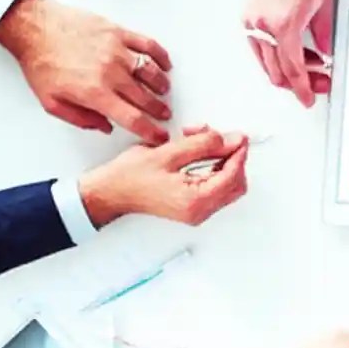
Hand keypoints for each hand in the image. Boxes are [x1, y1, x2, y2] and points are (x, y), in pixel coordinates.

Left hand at [0, 0, 172, 144]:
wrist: (34, 28)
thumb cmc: (40, 60)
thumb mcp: (52, 102)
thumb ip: (80, 119)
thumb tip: (102, 126)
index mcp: (94, 93)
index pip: (133, 119)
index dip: (150, 131)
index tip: (158, 135)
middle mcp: (110, 73)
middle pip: (146, 98)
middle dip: (158, 110)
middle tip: (162, 114)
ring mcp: (117, 50)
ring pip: (151, 72)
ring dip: (160, 85)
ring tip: (162, 91)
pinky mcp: (118, 32)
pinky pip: (148, 45)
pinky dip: (160, 55)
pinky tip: (163, 63)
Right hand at [79, 126, 247, 226]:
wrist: (110, 192)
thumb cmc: (130, 177)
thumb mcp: (168, 153)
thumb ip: (202, 144)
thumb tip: (229, 140)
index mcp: (196, 201)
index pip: (232, 176)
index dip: (238, 153)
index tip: (237, 137)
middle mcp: (199, 211)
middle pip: (235, 183)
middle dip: (230, 156)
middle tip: (218, 137)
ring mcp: (196, 210)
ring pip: (226, 183)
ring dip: (219, 158)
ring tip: (200, 139)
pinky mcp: (191, 205)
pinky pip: (213, 185)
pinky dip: (211, 166)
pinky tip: (197, 151)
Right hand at [245, 0, 334, 107]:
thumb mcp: (323, 4)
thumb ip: (323, 35)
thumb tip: (324, 54)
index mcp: (284, 25)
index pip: (294, 70)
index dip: (304, 89)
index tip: (309, 98)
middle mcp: (264, 25)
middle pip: (277, 71)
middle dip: (298, 83)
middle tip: (318, 83)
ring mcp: (253, 20)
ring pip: (266, 63)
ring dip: (286, 71)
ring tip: (309, 66)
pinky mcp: (250, 14)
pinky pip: (259, 48)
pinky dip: (273, 57)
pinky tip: (290, 53)